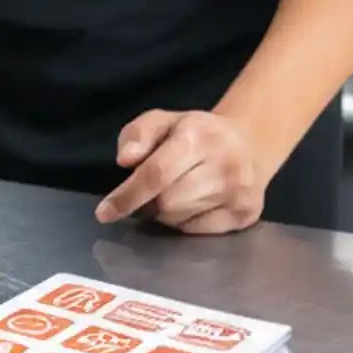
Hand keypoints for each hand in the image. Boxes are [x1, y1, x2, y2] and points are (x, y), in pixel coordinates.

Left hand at [95, 110, 267, 234]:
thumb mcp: (162, 121)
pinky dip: (184, 222)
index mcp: (199, 136)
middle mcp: (224, 165)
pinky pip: (196, 231)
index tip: (104, 213)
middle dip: (147, 202)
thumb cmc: (195, 134)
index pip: (156, 174)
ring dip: (165, 213)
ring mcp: (239, 193)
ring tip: (174, 193)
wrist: (248, 144)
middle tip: (149, 192)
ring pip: (180, 220)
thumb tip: (125, 160)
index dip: (127, 196)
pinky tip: (193, 203)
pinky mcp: (246, 214)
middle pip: (166, 203)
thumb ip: (137, 134)